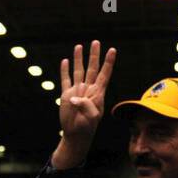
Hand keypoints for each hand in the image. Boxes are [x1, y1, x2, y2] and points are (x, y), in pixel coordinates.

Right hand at [53, 41, 116, 169]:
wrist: (75, 134)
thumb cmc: (87, 127)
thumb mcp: (92, 117)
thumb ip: (86, 105)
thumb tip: (74, 97)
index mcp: (98, 93)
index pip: (105, 74)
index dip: (108, 62)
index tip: (112, 50)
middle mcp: (88, 89)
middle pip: (92, 68)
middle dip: (94, 55)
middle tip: (96, 42)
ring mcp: (77, 90)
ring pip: (78, 71)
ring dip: (78, 59)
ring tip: (79, 46)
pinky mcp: (67, 95)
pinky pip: (66, 80)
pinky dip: (65, 71)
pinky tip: (65, 61)